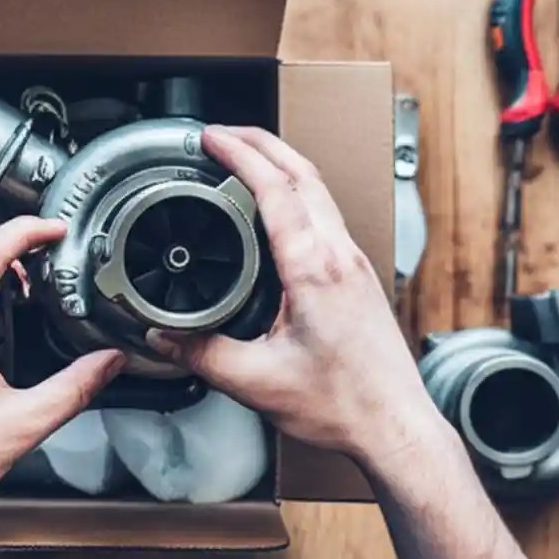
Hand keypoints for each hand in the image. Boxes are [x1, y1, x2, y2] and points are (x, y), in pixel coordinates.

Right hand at [146, 126, 446, 464]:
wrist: (395, 426)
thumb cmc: (344, 405)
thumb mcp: (255, 382)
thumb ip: (200, 354)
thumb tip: (162, 338)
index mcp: (314, 269)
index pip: (275, 189)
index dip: (239, 155)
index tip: (212, 138)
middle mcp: (340, 257)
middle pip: (303, 172)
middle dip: (261, 142)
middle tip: (225, 132)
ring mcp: (354, 264)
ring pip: (319, 190)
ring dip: (282, 163)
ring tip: (248, 157)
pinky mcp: (358, 277)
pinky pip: (326, 215)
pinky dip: (297, 192)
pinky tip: (279, 208)